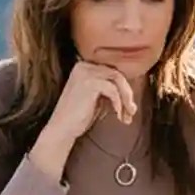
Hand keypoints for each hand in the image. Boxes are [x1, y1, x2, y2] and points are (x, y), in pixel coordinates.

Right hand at [30, 62, 136, 181]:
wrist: (62, 129)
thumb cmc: (80, 115)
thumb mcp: (99, 98)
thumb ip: (111, 89)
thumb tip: (131, 90)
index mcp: (85, 66)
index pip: (113, 71)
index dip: (124, 89)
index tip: (129, 107)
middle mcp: (84, 65)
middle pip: (117, 74)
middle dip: (128, 94)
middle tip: (132, 112)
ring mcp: (85, 72)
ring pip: (117, 79)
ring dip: (126, 99)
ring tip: (127, 115)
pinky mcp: (88, 83)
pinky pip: (112, 89)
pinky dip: (118, 103)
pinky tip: (117, 115)